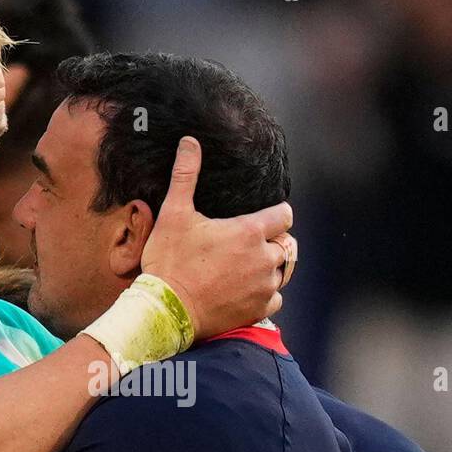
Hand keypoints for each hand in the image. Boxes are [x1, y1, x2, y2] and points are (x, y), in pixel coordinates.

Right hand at [141, 136, 293, 338]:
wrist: (166, 310)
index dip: (277, 214)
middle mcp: (263, 259)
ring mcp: (263, 286)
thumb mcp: (174, 214)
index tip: (265, 217)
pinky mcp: (258, 310)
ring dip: (268, 268)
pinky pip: (275, 299)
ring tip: (244, 268)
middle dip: (270, 242)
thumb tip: (190, 142)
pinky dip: (265, 294)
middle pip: (284, 244)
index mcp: (249, 232)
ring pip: (280, 272)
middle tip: (246, 245)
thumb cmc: (170, 261)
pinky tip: (246, 290)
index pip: (284, 216)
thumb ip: (186, 175)